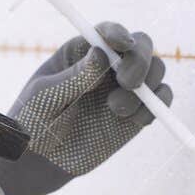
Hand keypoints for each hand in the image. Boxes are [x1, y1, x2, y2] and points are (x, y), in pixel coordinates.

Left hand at [0, 24, 172, 194]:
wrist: (40, 161)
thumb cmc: (34, 123)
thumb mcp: (44, 98)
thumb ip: (72, 78)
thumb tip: (100, 54)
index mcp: (81, 53)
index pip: (107, 33)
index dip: (118, 34)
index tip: (121, 44)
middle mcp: (108, 66)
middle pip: (141, 46)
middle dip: (140, 59)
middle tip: (126, 81)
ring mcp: (124, 89)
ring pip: (155, 71)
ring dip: (145, 86)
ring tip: (115, 108)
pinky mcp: (135, 114)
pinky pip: (160, 101)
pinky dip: (154, 107)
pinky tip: (131, 120)